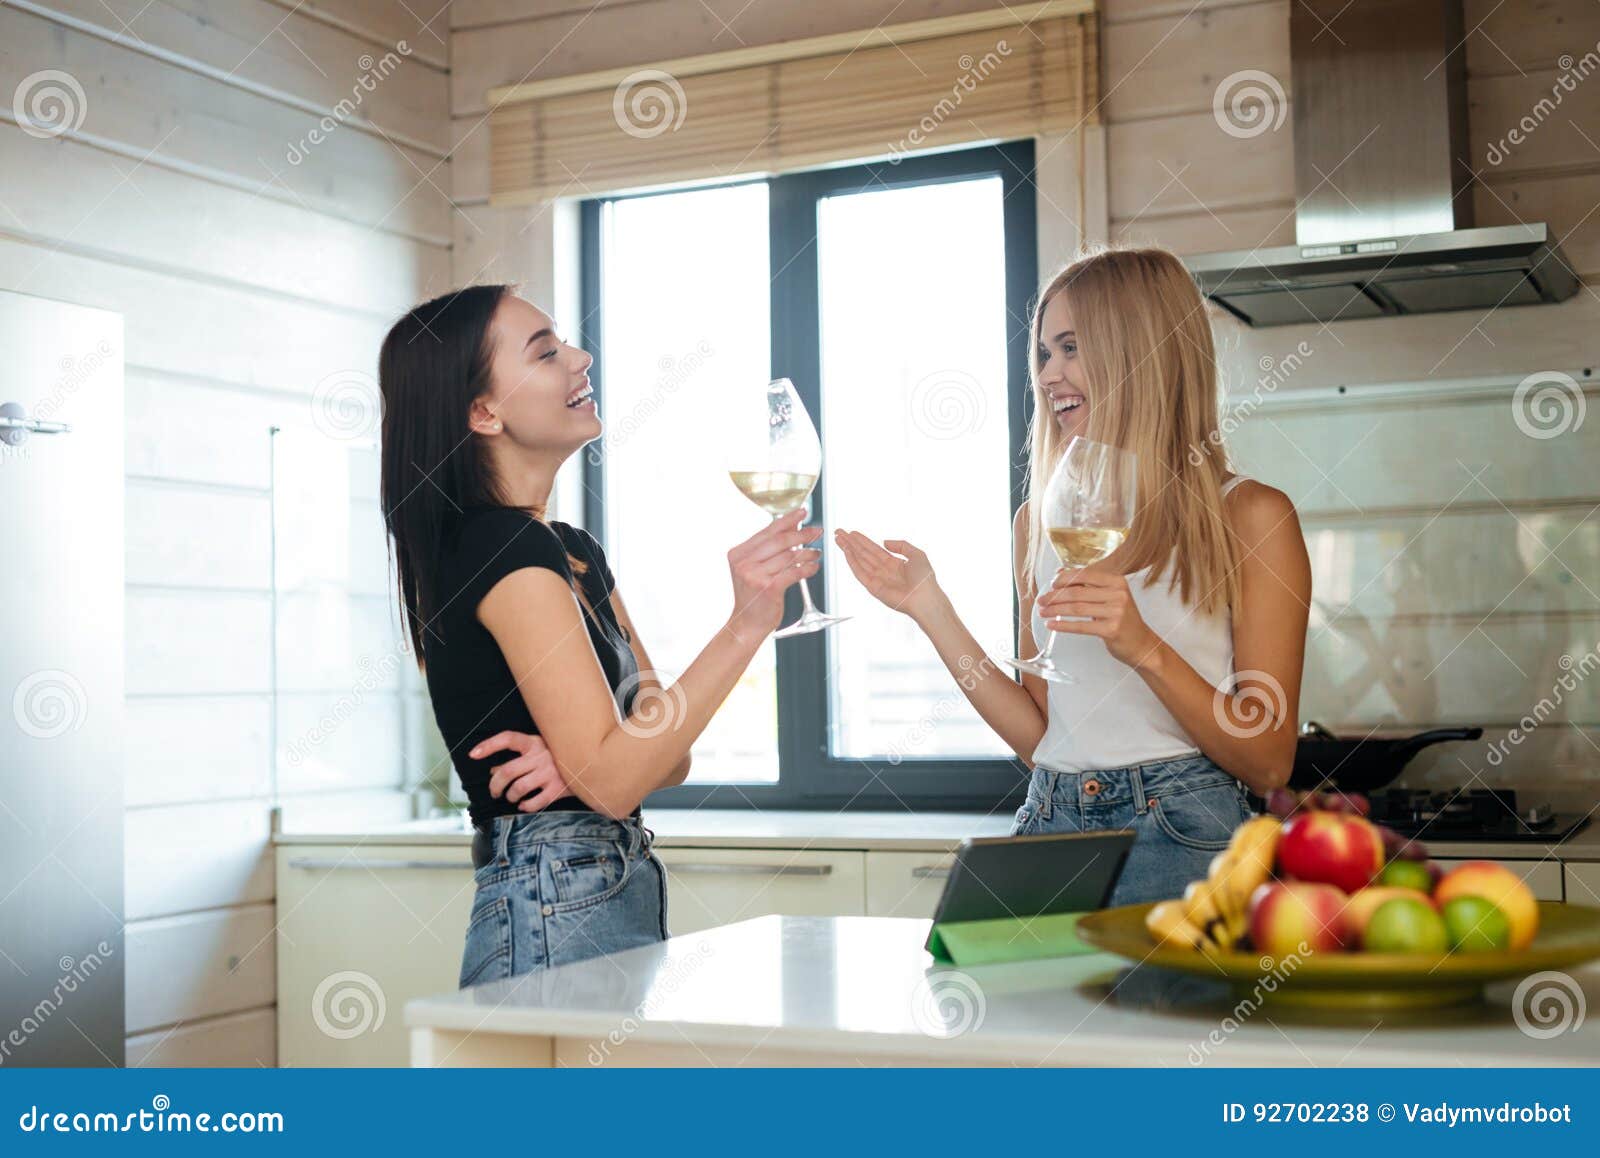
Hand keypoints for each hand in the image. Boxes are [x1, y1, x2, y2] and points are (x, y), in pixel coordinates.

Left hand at [468, 731, 571, 812]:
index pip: (507, 739)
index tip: (472, 754)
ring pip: (518, 788)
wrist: (593, 764)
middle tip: (494, 792)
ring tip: (511, 797)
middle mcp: (541, 756)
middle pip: (507, 771)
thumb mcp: (540, 751)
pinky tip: (524, 805)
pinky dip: (525, 806)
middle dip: (495, 784)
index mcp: (535, 742)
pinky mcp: (558, 789)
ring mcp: (550, 773)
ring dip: (510, 796)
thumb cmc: (561, 757)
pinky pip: (534, 802)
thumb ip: (518, 759)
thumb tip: (494, 771)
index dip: (488, 745)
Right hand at [726, 508, 821, 640]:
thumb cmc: (754, 596)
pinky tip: (814, 567)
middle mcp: (744, 563)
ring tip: (817, 552)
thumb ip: (766, 550)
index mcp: (738, 554)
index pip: (766, 531)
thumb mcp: (752, 569)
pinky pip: (793, 572)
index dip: (787, 520)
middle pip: (779, 541)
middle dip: (802, 534)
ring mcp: (755, 576)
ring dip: (807, 552)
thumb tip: (791, 528)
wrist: (747, 623)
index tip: (802, 511)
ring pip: (788, 556)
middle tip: (818, 531)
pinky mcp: (768, 589)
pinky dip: (807, 568)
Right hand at [832, 531, 944, 621]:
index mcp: (894, 564)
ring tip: (839, 539)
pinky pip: (860, 573)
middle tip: (839, 532)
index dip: (862, 541)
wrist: (925, 597)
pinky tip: (846, 552)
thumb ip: (901, 545)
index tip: (852, 532)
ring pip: (859, 561)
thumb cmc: (925, 579)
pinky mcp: (873, 588)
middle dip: (851, 543)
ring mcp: (877, 579)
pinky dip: (852, 562)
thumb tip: (884, 541)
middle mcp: (884, 571)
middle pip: (863, 554)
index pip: (874, 549)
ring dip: (848, 549)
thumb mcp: (917, 554)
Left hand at [1036, 567, 1161, 669]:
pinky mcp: (1111, 629)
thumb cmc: (1122, 619)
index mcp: (1117, 581)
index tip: (1051, 585)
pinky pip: (1081, 626)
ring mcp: (1116, 612)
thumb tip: (1060, 573)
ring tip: (1043, 612)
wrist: (1141, 643)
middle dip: (1055, 596)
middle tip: (1042, 600)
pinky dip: (1063, 625)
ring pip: (1077, 608)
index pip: (1084, 574)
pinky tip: (1052, 624)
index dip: (1064, 579)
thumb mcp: (1110, 596)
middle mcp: (1118, 594)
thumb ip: (1087, 584)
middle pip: (1077, 592)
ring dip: (1055, 610)